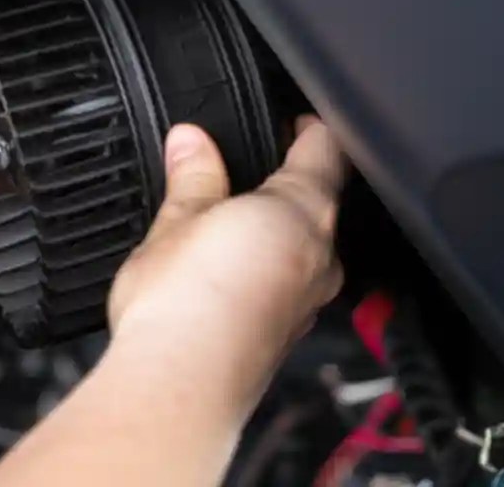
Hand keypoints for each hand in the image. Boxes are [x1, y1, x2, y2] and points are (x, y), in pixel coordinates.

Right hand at [108, 118, 345, 367]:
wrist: (182, 384)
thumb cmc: (185, 304)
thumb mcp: (177, 221)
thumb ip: (193, 176)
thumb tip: (191, 141)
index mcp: (301, 209)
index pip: (326, 150)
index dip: (310, 127)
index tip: (294, 119)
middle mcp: (319, 256)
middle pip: (316, 203)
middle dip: (284, 184)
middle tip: (243, 170)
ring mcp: (307, 301)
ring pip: (302, 250)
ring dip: (272, 233)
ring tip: (223, 224)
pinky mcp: (285, 336)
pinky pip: (285, 288)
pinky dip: (262, 274)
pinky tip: (222, 277)